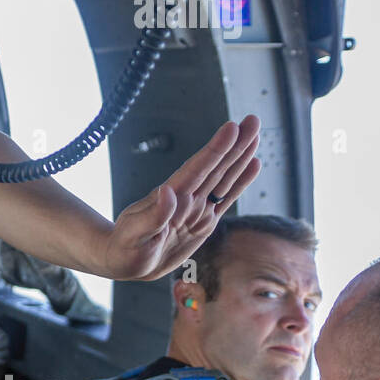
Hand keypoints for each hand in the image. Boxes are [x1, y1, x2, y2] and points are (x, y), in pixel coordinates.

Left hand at [101, 115, 261, 281]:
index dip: (215, 149)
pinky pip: (226, 199)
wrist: (124, 259)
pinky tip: (252, 165)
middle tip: (253, 120)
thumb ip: (152, 216)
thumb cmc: (124, 247)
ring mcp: (196, 208)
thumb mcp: (134, 234)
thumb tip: (167, 192)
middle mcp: (186, 198)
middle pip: (215, 167)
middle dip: (235, 145)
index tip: (231, 128)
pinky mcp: (203, 221)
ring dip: (241, 157)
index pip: (197, 169)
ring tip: (255, 135)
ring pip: (224, 178)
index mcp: (171, 197)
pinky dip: (241, 181)